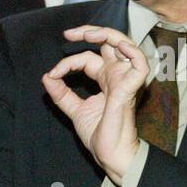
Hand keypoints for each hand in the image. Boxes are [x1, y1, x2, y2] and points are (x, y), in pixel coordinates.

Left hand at [43, 25, 147, 184]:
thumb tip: (46, 76)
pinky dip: (131, 50)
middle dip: (90, 32)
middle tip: (69, 33)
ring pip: (125, 45)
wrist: (110, 154)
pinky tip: (117, 45)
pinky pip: (140, 62)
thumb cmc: (99, 135)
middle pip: (109, 43)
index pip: (87, 59)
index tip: (53, 74)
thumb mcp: (74, 110)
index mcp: (105, 79)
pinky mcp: (132, 87)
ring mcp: (126, 79)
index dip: (68, 62)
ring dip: (108, 34)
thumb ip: (61, 94)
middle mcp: (116, 75)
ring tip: (89, 34)